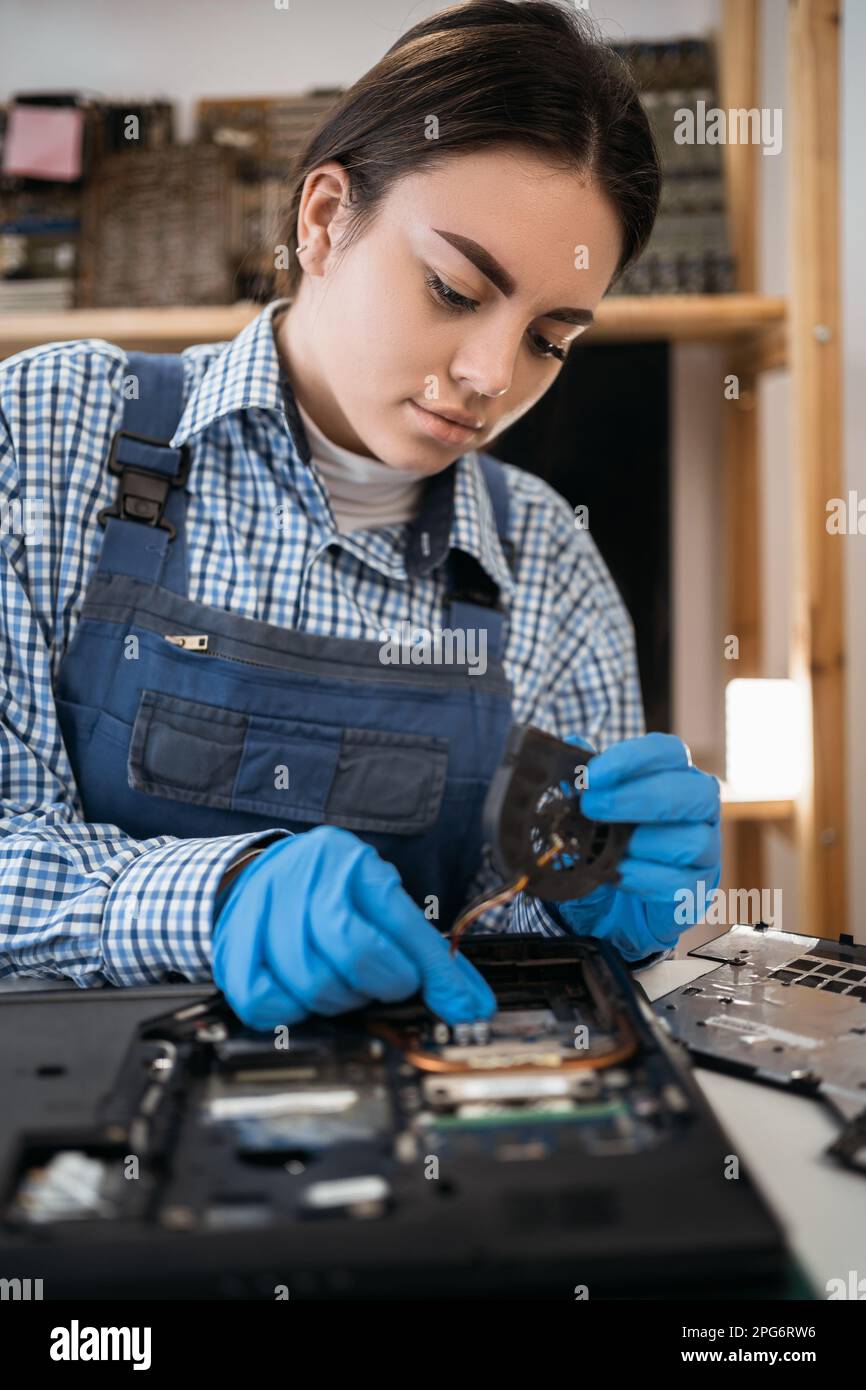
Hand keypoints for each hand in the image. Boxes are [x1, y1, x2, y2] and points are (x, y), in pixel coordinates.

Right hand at [212, 824, 496, 1029]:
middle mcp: (301, 878)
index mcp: (349, 862)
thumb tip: (470, 1005)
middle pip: (352, 953)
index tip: (459, 1005)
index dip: (431, 971)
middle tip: (384, 983)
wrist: (263, 874)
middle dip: (381, 984)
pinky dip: (291, 1011)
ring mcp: (260, 910)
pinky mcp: (232, 946)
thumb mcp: (383, 903)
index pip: (399, 922)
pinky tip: (303, 995)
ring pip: (310, 982)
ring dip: (339, 1000)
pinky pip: (263, 1000)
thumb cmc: (332, 892)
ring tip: (343, 984)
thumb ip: (426, 953)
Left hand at [551, 732, 720, 959]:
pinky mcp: (698, 887)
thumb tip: (574, 745)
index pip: (668, 752)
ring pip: (693, 840)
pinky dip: (644, 878)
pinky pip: (681, 882)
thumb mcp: (590, 808)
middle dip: (637, 798)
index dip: (631, 759)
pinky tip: (616, 875)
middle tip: (591, 808)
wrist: (611, 900)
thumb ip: (587, 779)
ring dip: (642, 844)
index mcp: (675, 774)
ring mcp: (706, 847)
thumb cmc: (606, 839)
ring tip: (606, 848)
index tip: (591, 776)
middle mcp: (700, 806)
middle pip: (693, 792)